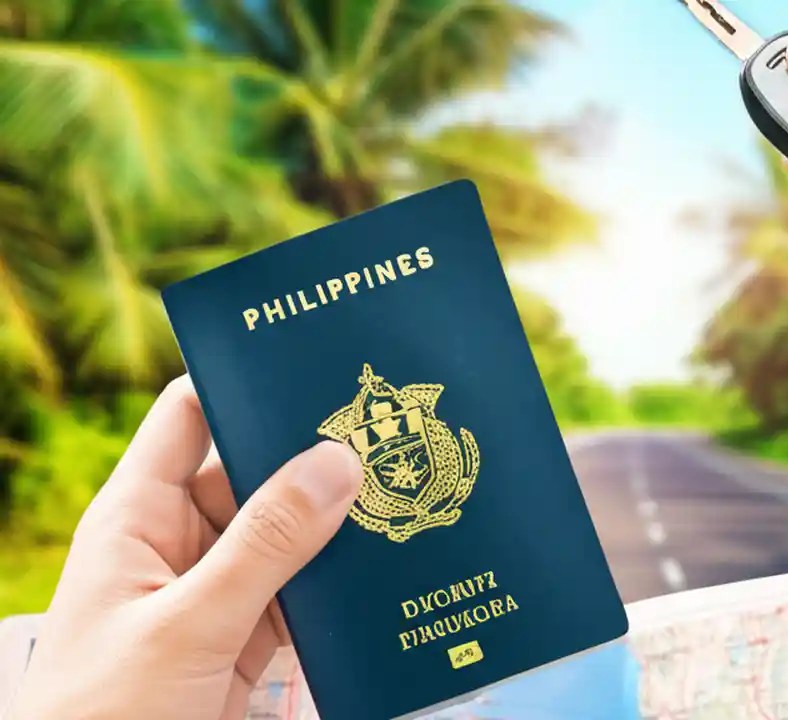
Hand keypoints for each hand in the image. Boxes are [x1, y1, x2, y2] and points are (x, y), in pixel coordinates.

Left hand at [6, 378, 361, 719]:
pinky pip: (301, 591)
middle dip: (317, 455)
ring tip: (409, 489)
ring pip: (288, 534)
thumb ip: (266, 544)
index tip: (316, 357)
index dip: (244, 380)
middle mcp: (179, 541)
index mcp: (139, 515)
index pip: (190, 417)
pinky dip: (341, 582)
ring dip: (339, 523)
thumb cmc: (106, 716)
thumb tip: (338, 461)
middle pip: (256, 473)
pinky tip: (390, 566)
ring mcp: (215, 590)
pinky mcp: (245, 637)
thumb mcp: (188, 626)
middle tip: (393, 428)